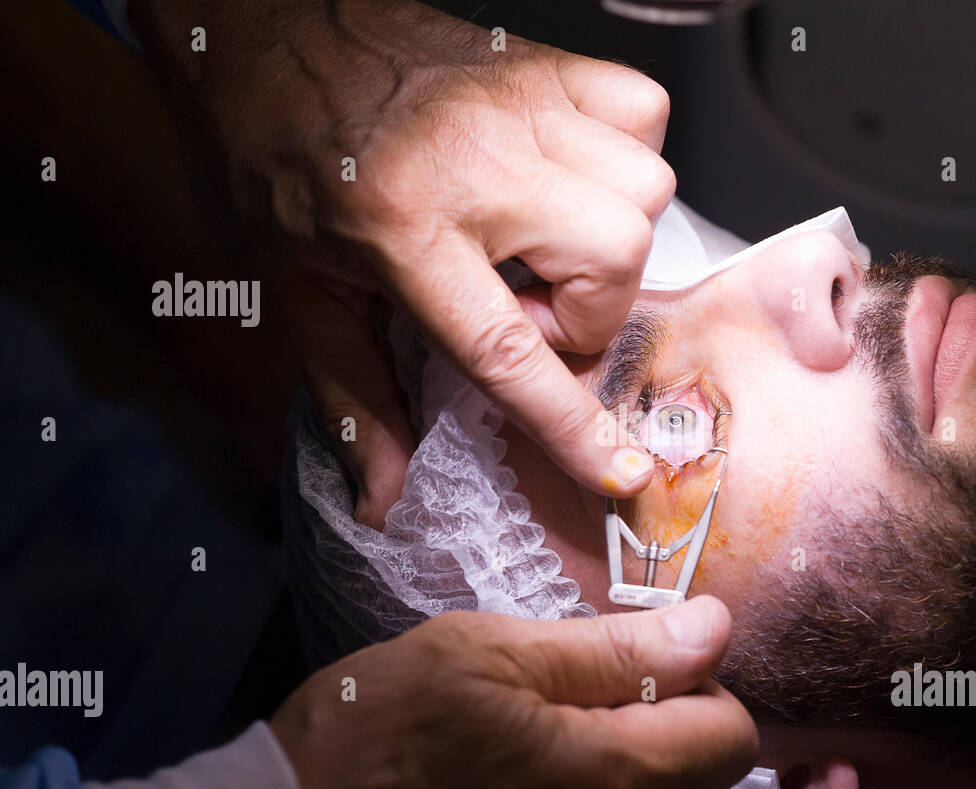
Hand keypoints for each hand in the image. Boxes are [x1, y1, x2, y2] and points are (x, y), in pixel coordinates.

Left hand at [131, 0, 672, 525]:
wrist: (272, 36)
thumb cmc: (282, 160)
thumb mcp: (302, 291)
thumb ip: (353, 397)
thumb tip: (382, 496)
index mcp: (401, 229)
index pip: (509, 347)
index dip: (570, 420)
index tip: (620, 469)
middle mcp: (475, 163)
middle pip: (611, 259)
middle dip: (585, 307)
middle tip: (526, 300)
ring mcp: (523, 103)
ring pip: (642, 193)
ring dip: (605, 240)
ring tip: (541, 238)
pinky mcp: (549, 65)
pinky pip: (643, 115)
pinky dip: (624, 157)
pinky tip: (568, 176)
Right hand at [269, 596, 756, 788]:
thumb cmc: (381, 733)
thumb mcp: (491, 655)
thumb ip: (616, 649)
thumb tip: (713, 628)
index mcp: (614, 778)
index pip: (732, 732)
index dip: (694, 683)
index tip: (634, 664)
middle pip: (710, 782)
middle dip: (673, 726)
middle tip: (587, 697)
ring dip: (646, 775)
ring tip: (565, 743)